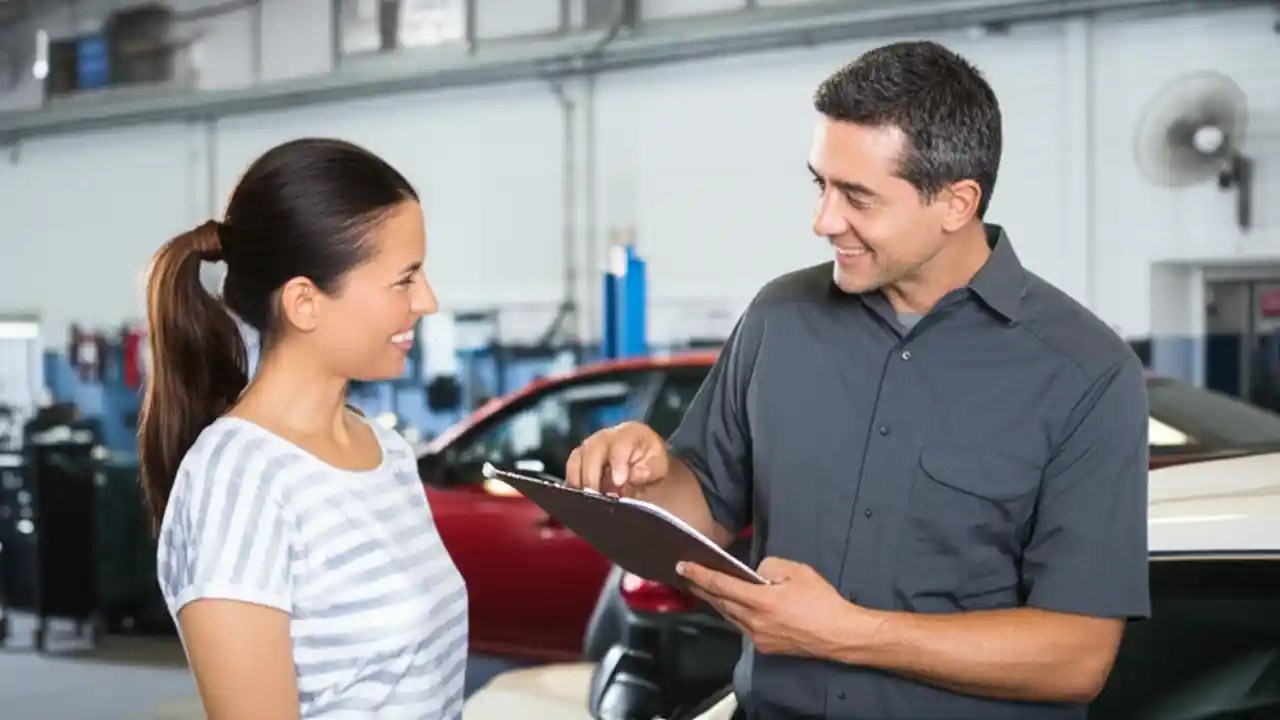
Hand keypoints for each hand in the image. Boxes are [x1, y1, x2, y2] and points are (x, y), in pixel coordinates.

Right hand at [565, 421, 669, 494]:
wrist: (640, 456)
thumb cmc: (649, 460)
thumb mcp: (658, 465)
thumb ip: (649, 470)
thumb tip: (635, 475)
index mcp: (629, 433)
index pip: (619, 446)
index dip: (617, 464)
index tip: (619, 483)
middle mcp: (605, 436)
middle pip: (592, 451)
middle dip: (593, 475)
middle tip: (598, 497)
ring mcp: (589, 446)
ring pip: (576, 459)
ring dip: (580, 481)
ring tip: (589, 501)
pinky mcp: (579, 458)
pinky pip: (570, 469)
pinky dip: (573, 485)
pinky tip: (581, 500)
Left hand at [677, 557, 878, 657]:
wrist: (839, 634)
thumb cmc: (821, 600)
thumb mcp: (796, 571)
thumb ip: (769, 567)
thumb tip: (755, 573)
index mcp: (760, 601)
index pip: (721, 585)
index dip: (699, 575)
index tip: (683, 567)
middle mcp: (753, 621)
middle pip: (719, 602)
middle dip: (700, 588)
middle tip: (685, 576)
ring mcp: (758, 636)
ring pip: (729, 616)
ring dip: (715, 602)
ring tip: (703, 589)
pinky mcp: (765, 646)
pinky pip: (741, 626)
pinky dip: (732, 614)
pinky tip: (730, 606)